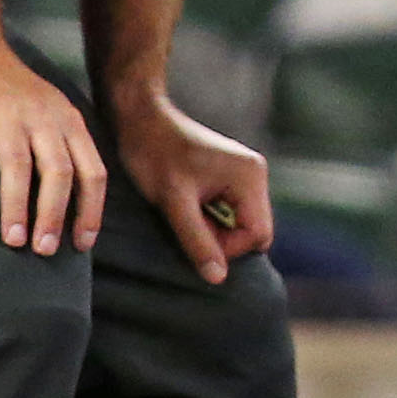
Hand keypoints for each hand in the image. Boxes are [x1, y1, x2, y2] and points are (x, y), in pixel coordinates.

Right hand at [0, 40, 107, 255]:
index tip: (82, 244)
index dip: (91, 210)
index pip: (92, 172)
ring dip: (16, 208)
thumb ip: (62, 147)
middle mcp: (44, 119)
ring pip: (18, 168)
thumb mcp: (51, 114)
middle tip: (46, 251)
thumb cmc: (13, 93)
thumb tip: (69, 205)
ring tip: (13, 241)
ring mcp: (7, 116)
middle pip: (59, 173)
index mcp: (69, 123)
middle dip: (55, 215)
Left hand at [109, 89, 273, 287]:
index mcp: (250, 177)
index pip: (257, 234)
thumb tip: (218, 279)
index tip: (193, 242)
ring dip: (214, 229)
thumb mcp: (173, 202)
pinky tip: (188, 207)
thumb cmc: (154, 155)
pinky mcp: (231, 175)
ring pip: (242, 222)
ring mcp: (245, 173)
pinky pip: (232, 211)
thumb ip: (198, 241)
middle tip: (186, 228)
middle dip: (222, 240)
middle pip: (254, 230)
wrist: (139, 118)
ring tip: (184, 215)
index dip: (227, 249)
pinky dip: (211, 218)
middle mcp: (255, 173)